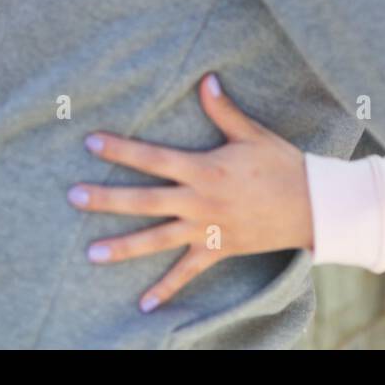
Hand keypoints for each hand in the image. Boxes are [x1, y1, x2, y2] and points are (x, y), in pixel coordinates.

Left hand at [69, 74, 312, 313]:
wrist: (312, 204)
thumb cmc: (282, 164)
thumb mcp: (252, 133)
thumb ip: (224, 111)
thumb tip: (205, 80)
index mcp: (204, 168)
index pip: (153, 158)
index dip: (121, 150)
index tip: (91, 143)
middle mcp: (199, 200)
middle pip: (144, 200)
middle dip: (106, 199)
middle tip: (73, 197)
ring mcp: (206, 228)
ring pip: (157, 239)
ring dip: (123, 247)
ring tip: (90, 253)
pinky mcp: (217, 249)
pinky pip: (187, 272)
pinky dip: (166, 288)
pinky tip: (144, 303)